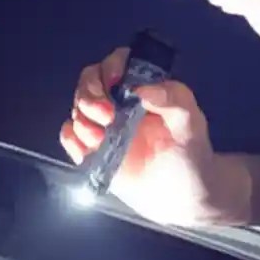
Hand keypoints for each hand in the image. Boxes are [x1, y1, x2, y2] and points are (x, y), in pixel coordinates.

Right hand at [59, 48, 249, 226]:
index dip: (111, 68)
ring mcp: (101, 126)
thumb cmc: (189, 153)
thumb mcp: (190, 122)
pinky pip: (69, 137)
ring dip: (84, 120)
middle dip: (90, 95)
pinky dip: (72, 139)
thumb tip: (141, 89)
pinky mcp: (90, 150)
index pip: (116, 64)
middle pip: (88, 82)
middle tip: (107, 116)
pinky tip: (89, 147)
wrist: (181, 195)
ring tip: (102, 137)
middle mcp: (116, 102)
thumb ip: (174, 98)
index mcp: (140, 87)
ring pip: (76, 109)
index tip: (117, 83)